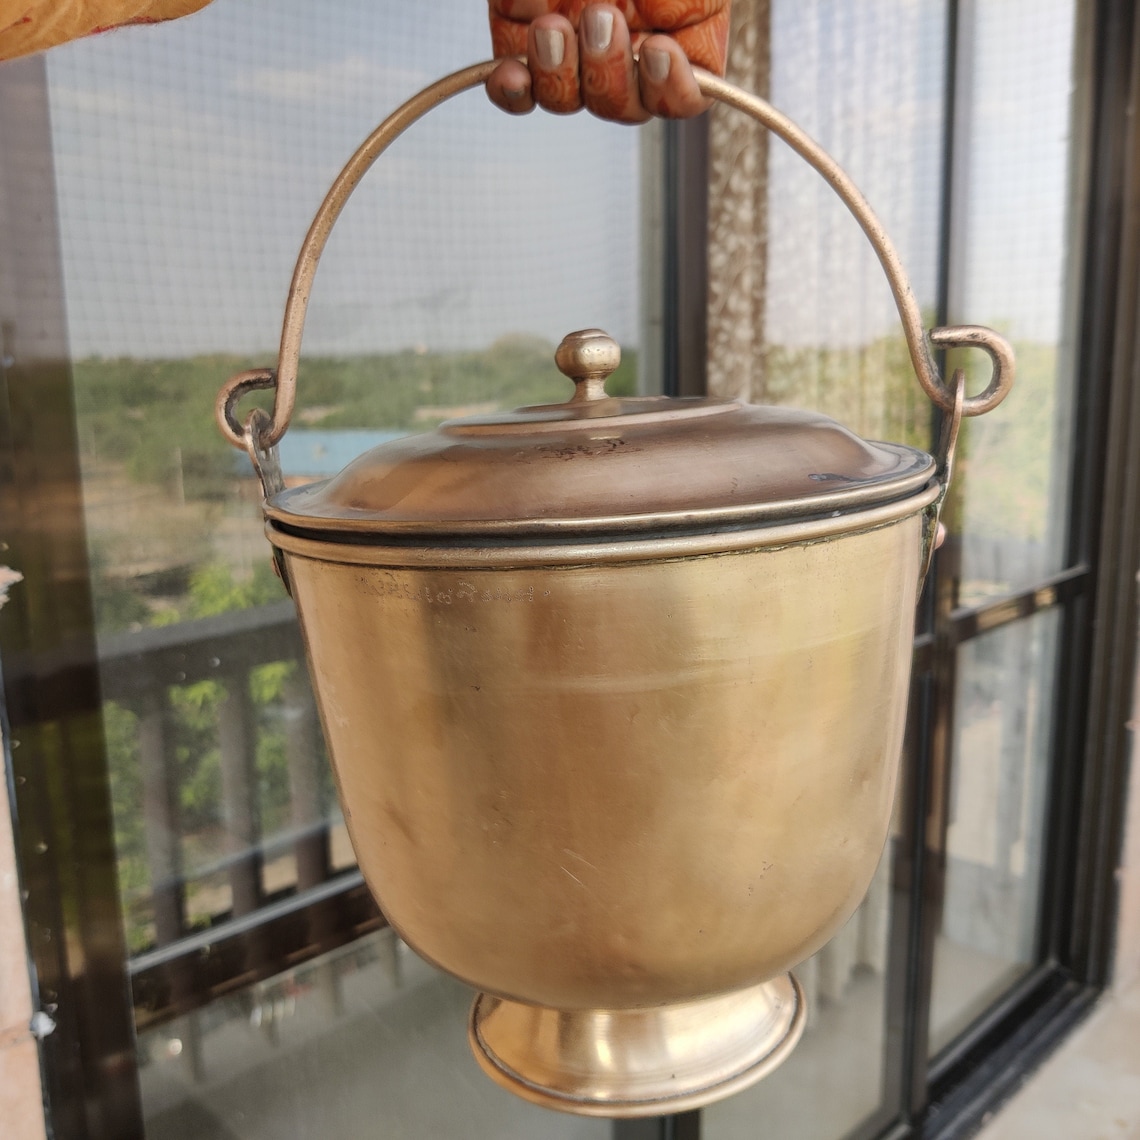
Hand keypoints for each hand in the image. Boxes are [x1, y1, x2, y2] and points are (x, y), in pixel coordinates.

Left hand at [486, 2, 729, 122]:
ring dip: (560, 76)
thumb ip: (676, 0)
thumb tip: (657, 27)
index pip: (684, 92)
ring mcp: (571, 44)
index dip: (673, 89)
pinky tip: (509, 72)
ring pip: (568, 100)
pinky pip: (518, 89)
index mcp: (676, 23)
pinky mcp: (518, 39)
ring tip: (550, 26)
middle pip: (621, 104)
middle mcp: (625, 42)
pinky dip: (513, 89)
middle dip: (609, 73)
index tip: (658, 51)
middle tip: (599, 17)